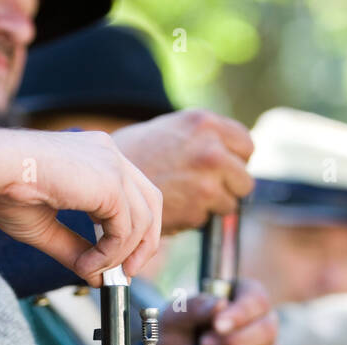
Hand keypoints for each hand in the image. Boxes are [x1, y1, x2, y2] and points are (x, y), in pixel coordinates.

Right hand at [0, 127, 161, 284]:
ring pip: (142, 221)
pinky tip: (87, 264)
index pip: (134, 194)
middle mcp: (109, 153)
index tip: (117, 263)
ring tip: (91, 271)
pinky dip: (110, 254)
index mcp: (95, 155)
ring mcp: (112, 164)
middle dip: (143, 245)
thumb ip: (76, 248)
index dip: (133, 232)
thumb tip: (96, 276)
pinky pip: (125, 229)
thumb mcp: (47, 227)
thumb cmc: (5, 190)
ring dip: (119, 256)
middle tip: (124, 276)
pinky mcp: (109, 181)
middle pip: (151, 203)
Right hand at [111, 109, 253, 234]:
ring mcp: (205, 182)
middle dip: (228, 188)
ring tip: (181, 199)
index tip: (224, 169)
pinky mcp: (194, 210)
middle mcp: (210, 151)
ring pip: (228, 204)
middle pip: (244, 180)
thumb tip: (232, 156)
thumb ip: (202, 139)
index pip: (246, 146)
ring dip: (209, 207)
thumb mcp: (171, 129)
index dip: (236, 161)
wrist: (100, 177)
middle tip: (204, 190)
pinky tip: (168, 207)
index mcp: (204, 123)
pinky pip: (204, 219)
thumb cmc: (133, 154)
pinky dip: (189, 219)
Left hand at [156, 281, 283, 344]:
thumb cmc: (178, 338)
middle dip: (234, 342)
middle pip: (268, 330)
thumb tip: (220, 304)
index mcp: (243, 297)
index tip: (218, 325)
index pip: (257, 300)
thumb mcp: (174, 319)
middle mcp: (262, 321)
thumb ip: (193, 308)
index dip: (240, 313)